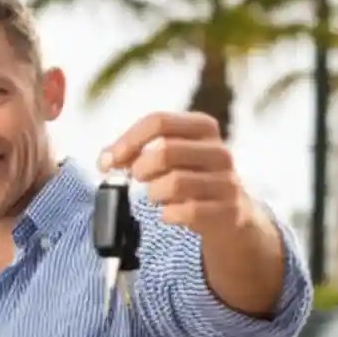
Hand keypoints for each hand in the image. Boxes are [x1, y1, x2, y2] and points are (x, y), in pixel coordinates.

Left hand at [99, 111, 261, 237]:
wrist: (232, 214)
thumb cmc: (190, 178)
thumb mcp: (169, 157)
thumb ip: (136, 152)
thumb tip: (105, 160)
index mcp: (202, 128)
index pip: (158, 121)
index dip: (127, 141)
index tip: (107, 162)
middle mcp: (219, 151)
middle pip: (165, 151)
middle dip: (140, 169)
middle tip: (138, 179)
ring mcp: (227, 181)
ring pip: (174, 183)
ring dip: (154, 193)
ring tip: (158, 196)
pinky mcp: (229, 210)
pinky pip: (187, 211)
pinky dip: (169, 215)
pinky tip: (170, 214)